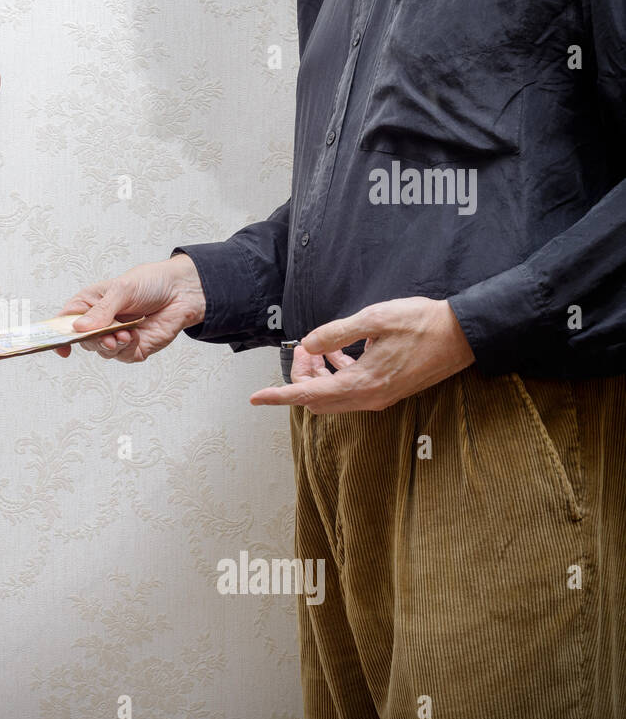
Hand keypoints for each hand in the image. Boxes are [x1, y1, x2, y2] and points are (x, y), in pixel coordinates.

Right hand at [54, 254, 206, 361]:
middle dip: (93, 340)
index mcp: (90, 304)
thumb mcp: (121, 289)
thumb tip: (79, 328)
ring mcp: (116, 336)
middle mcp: (100, 322)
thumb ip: (101, 311)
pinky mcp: (134, 348)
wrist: (183, 291)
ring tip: (124, 333)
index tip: (60, 346)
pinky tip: (134, 335)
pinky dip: (126, 348)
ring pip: (102, 352)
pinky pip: (123, 356)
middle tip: (105, 334)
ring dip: (111, 344)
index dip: (58, 334)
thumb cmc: (150, 282)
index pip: (65, 321)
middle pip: (83, 341)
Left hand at [249, 297, 475, 412]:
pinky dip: (336, 374)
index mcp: (362, 384)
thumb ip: (336, 333)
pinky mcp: (387, 391)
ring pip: (332, 397)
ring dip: (318, 376)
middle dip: (301, 378)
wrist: (464, 335)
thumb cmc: (422, 324)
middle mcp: (368, 398)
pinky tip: (338, 351)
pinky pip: (350, 391)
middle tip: (304, 348)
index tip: (255, 398)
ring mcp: (379, 398)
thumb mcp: (374, 319)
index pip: (308, 395)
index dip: (279, 396)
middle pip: (317, 399)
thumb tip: (308, 344)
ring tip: (318, 347)